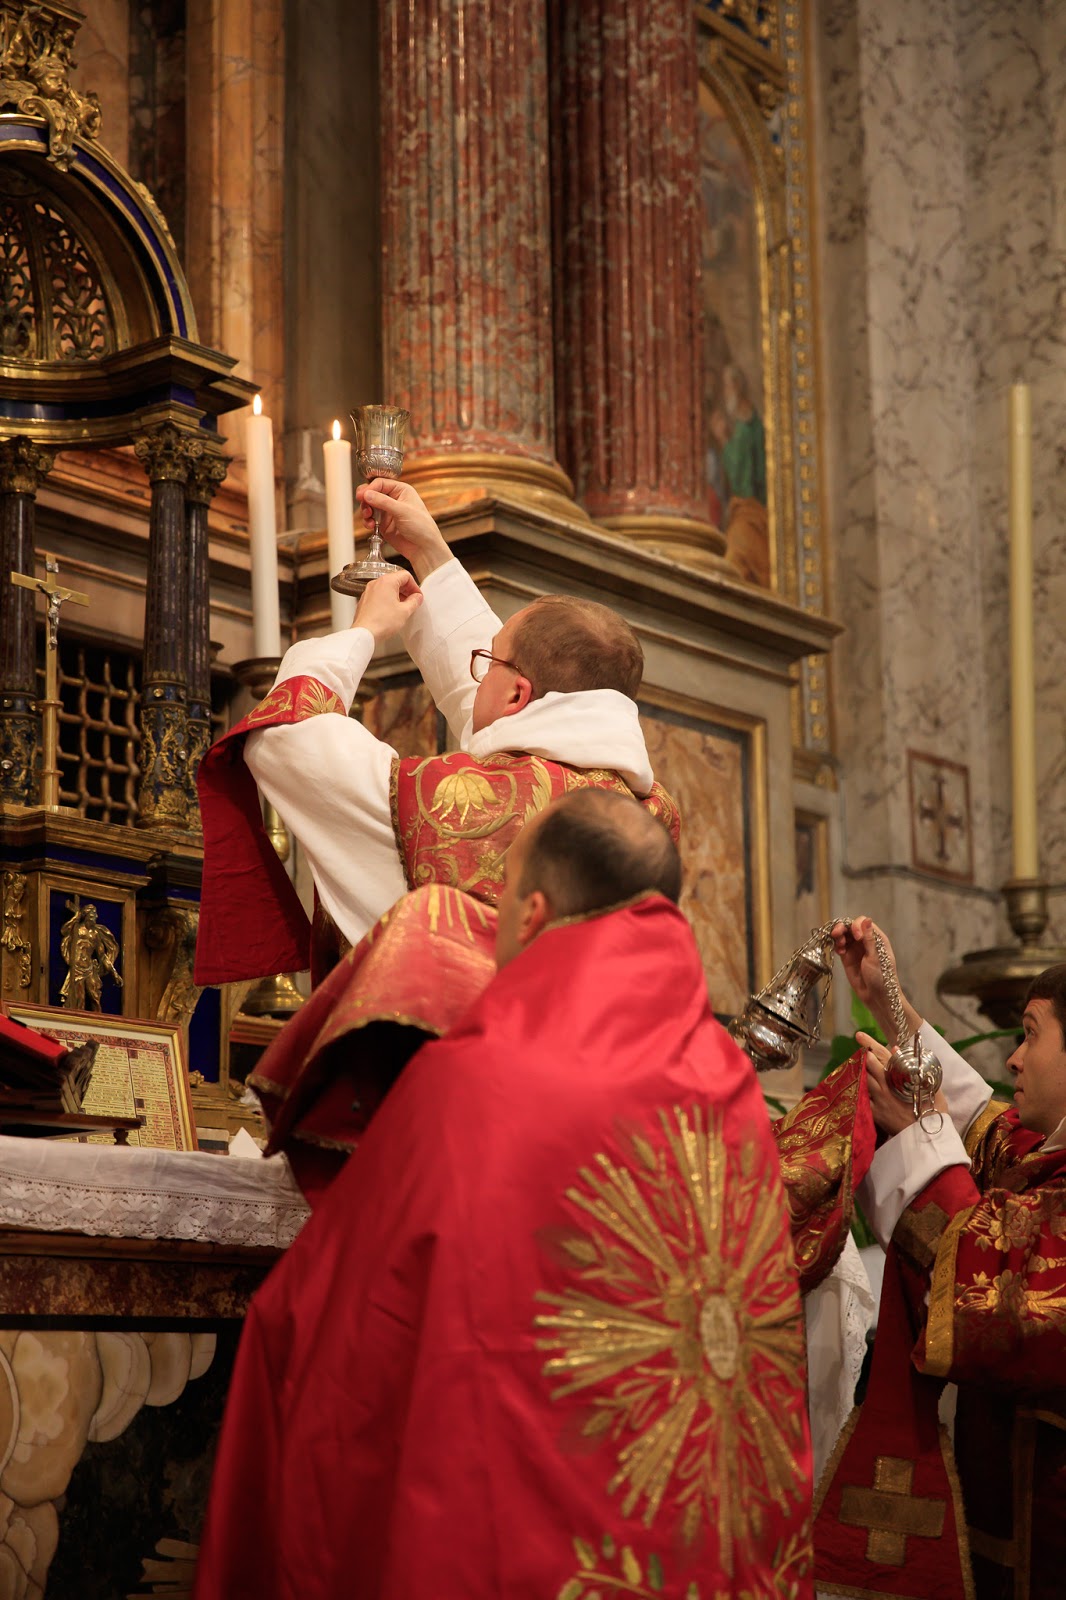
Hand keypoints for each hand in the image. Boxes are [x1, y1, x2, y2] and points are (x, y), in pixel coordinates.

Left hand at [353, 570, 422, 642]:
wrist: (365, 633)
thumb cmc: (382, 622)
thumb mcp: (405, 611)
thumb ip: (414, 601)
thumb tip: (417, 598)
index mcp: (387, 581)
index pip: (405, 576)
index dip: (414, 586)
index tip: (417, 596)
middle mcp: (376, 583)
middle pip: (396, 580)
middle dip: (406, 590)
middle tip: (412, 602)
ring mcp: (369, 591)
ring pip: (387, 588)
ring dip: (397, 595)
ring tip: (402, 608)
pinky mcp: (365, 600)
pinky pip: (379, 595)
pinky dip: (387, 600)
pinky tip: (391, 612)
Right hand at [356, 480, 451, 581]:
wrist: (423, 548)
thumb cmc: (421, 527)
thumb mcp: (402, 511)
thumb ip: (383, 502)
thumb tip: (366, 494)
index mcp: (401, 490)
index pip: (380, 483)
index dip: (370, 488)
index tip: (362, 495)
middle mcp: (393, 499)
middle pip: (372, 493)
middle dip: (365, 499)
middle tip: (363, 506)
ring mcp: (387, 512)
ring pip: (369, 506)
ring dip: (365, 511)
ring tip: (369, 518)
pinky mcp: (383, 524)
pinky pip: (370, 519)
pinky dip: (367, 522)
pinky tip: (371, 526)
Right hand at [831, 915, 921, 1039]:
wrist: (877, 997)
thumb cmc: (882, 977)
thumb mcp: (876, 958)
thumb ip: (870, 939)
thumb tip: (867, 920)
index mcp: (876, 938)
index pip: (862, 922)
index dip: (856, 926)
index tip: (856, 937)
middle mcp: (865, 941)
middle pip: (850, 926)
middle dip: (842, 928)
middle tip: (836, 934)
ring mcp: (855, 949)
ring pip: (843, 935)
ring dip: (838, 936)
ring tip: (839, 946)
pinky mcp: (847, 958)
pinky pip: (839, 946)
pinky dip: (836, 945)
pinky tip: (839, 951)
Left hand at [858, 1032, 948, 1138]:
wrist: (926, 1138)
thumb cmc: (932, 1112)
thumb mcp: (931, 1087)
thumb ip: (918, 1068)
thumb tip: (897, 1048)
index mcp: (902, 1079)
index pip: (884, 1057)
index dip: (871, 1044)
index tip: (860, 1035)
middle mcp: (887, 1087)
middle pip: (869, 1066)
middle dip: (862, 1053)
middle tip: (856, 1042)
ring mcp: (879, 1100)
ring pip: (863, 1080)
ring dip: (859, 1070)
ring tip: (855, 1062)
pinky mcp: (874, 1114)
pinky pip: (861, 1098)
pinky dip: (857, 1090)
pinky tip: (854, 1084)